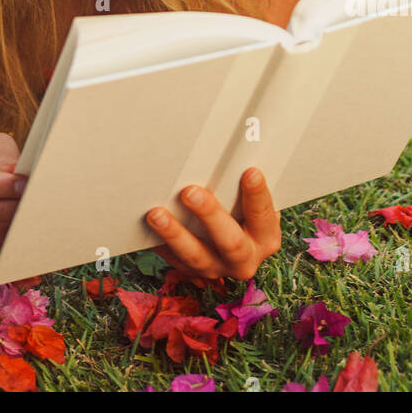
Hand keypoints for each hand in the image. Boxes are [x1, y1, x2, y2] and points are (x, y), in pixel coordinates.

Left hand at [145, 167, 280, 280]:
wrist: (231, 237)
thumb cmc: (242, 204)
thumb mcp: (250, 196)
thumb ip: (242, 180)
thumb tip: (235, 141)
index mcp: (265, 236)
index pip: (263, 215)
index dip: (258, 195)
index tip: (250, 171)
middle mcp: (244, 259)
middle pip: (230, 242)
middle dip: (210, 215)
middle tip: (190, 192)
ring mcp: (217, 268)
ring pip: (195, 256)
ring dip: (175, 234)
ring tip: (155, 213)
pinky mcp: (192, 271)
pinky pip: (172, 260)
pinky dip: (159, 244)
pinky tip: (145, 227)